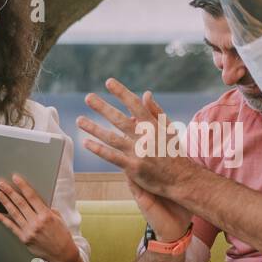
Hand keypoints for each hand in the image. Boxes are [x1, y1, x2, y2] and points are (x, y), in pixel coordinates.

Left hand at [0, 174, 78, 261]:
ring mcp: (29, 231)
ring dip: (5, 202)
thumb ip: (47, 209)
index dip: (22, 186)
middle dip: (10, 192)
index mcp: (46, 215)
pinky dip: (2, 219)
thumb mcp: (58, 218)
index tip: (15, 178)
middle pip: (20, 203)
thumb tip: (36, 201)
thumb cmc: (61, 236)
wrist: (62, 254)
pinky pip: (10, 226)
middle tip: (2, 184)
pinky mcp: (24, 238)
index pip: (32, 197)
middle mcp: (36, 222)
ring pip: (14, 213)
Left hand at [78, 78, 197, 196]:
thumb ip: (156, 110)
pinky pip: (112, 156)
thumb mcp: (170, 128)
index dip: (121, 92)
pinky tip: (86, 142)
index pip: (135, 104)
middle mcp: (144, 137)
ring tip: (80, 120)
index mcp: (153, 125)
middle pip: (119, 119)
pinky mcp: (133, 168)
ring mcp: (138, 152)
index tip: (109, 82)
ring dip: (94, 128)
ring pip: (111, 137)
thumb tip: (145, 93)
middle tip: (88, 97)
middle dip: (102, 107)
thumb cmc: (174, 152)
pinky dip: (98, 149)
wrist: (181, 179)